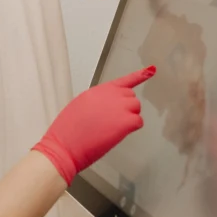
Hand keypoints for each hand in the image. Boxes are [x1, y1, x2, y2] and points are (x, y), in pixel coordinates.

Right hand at [32, 66, 154, 185]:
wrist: (65, 146)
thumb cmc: (67, 132)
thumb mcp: (80, 107)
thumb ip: (97, 103)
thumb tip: (108, 108)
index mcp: (98, 91)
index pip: (123, 81)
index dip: (140, 75)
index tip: (152, 69)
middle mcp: (110, 95)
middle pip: (130, 97)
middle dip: (125, 108)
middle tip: (111, 122)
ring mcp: (119, 107)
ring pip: (135, 108)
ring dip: (129, 117)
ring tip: (111, 128)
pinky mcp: (125, 122)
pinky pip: (138, 122)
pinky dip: (131, 128)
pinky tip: (118, 134)